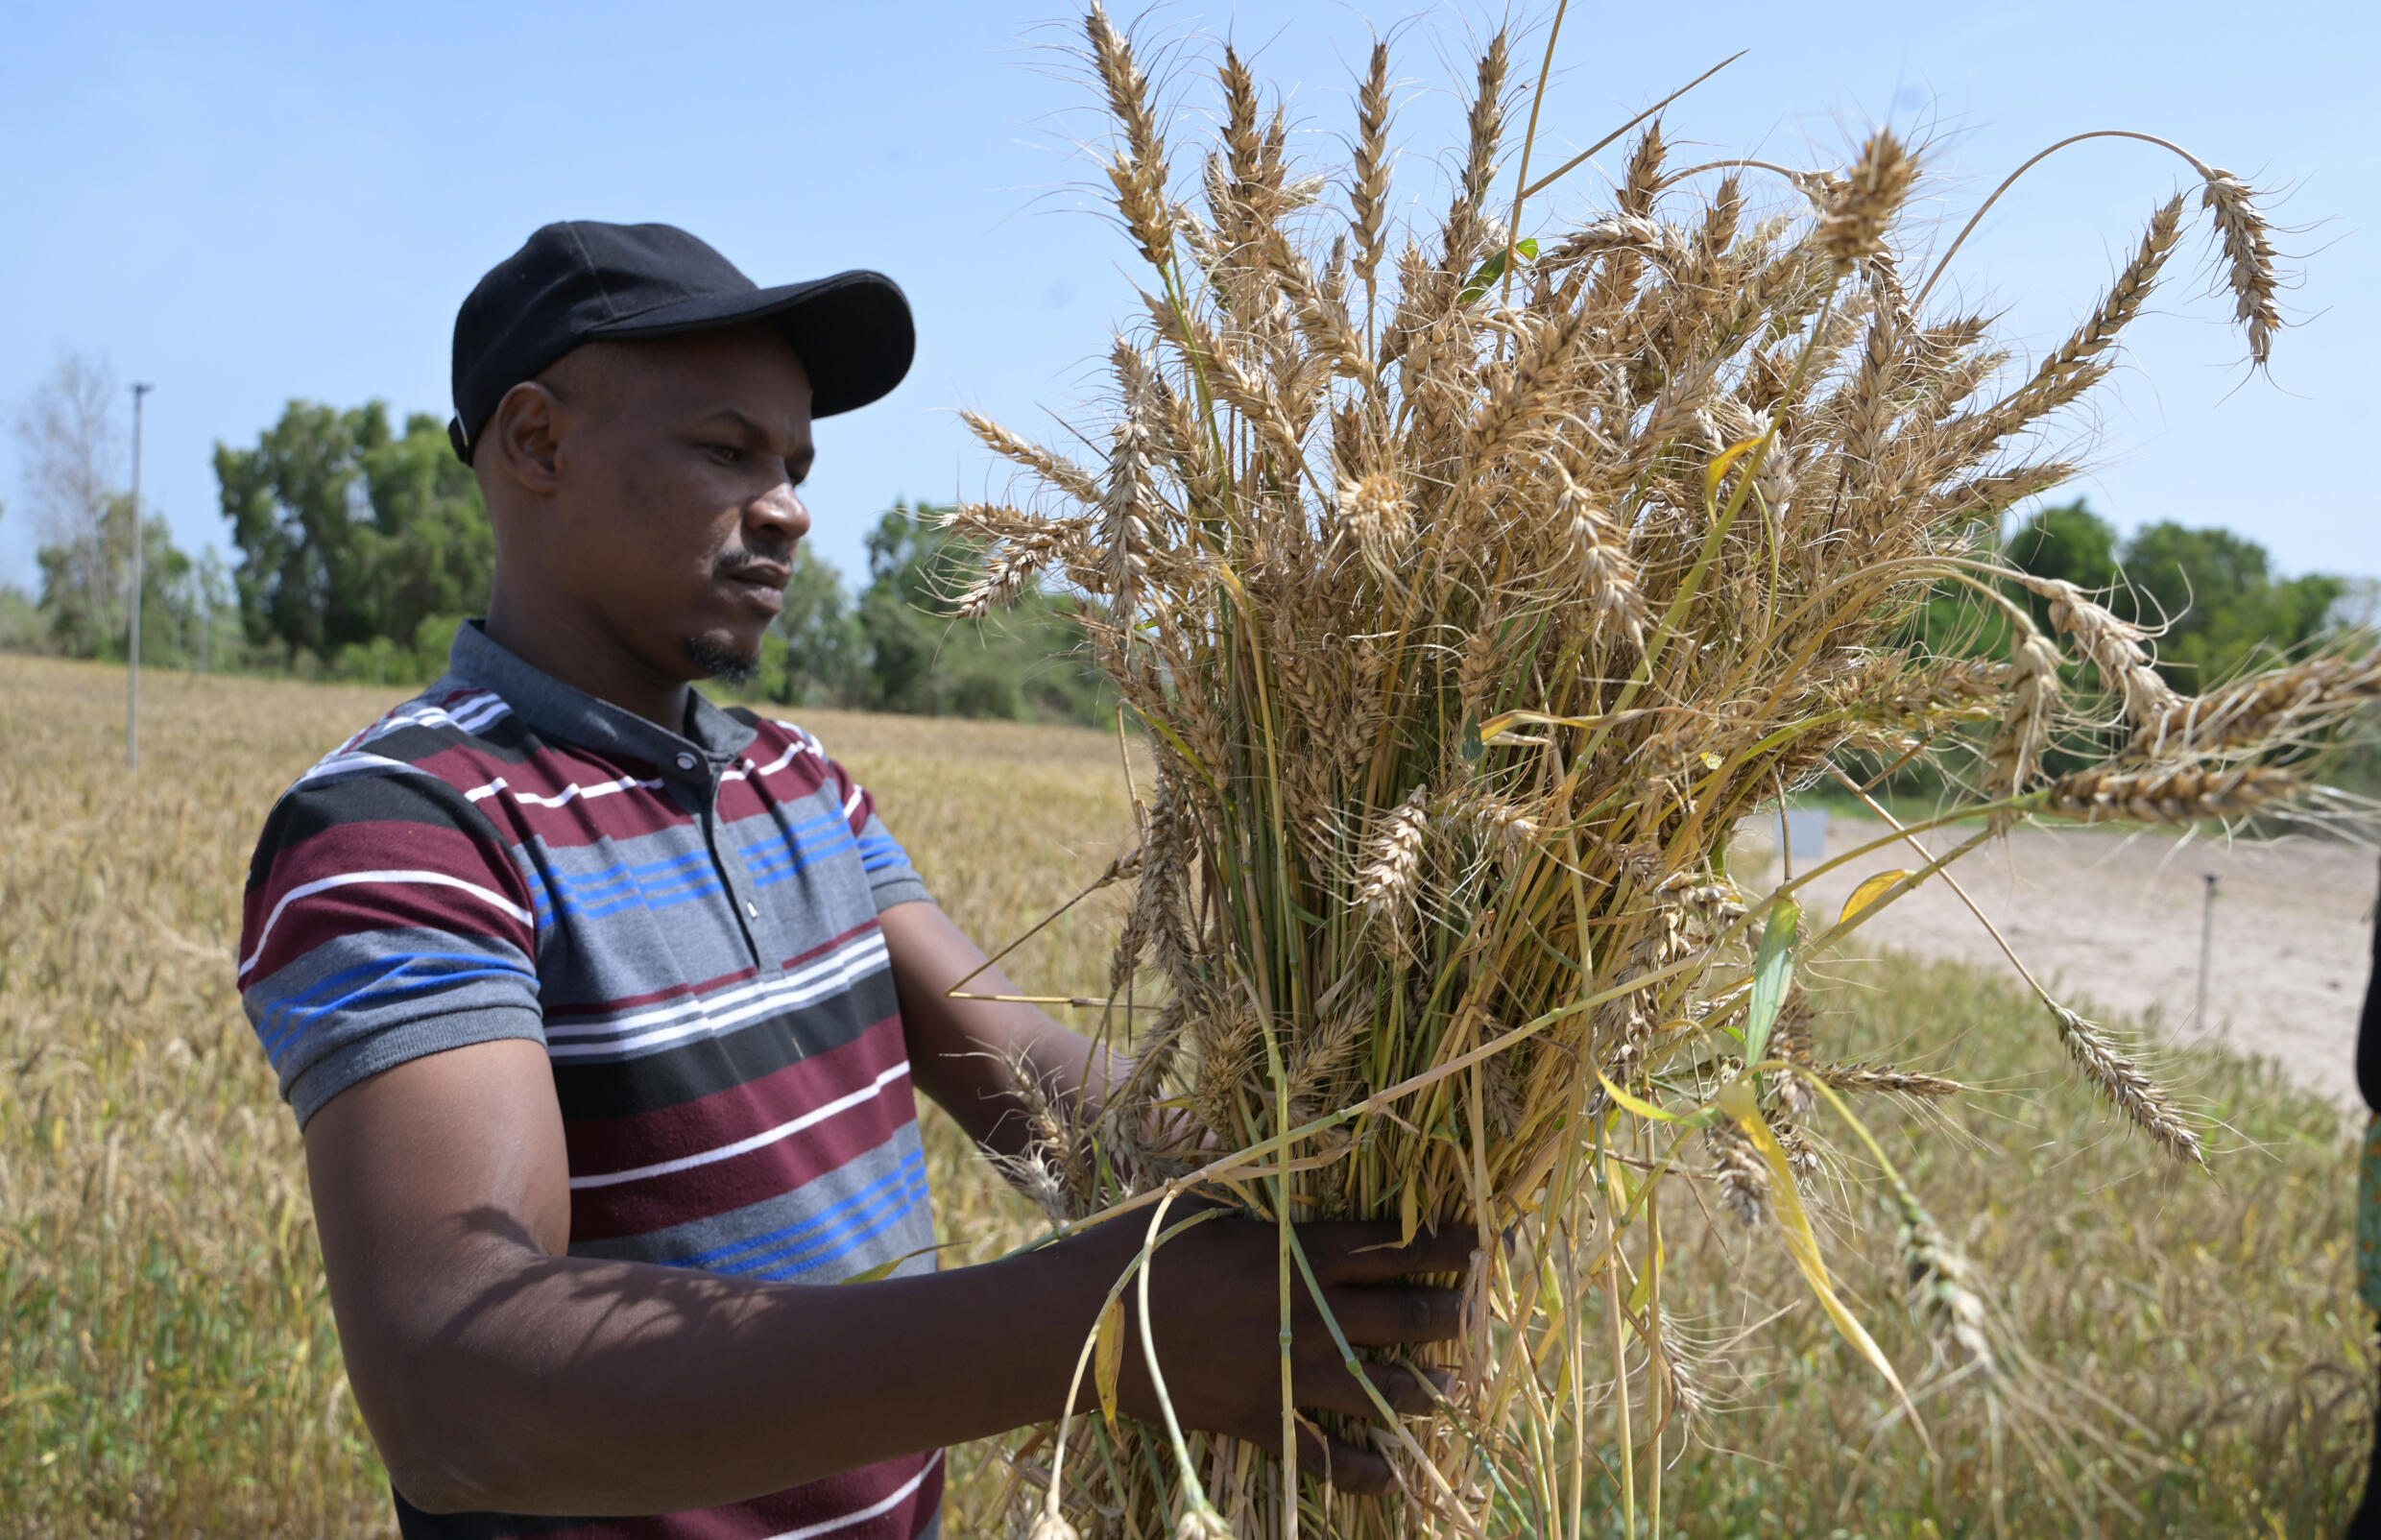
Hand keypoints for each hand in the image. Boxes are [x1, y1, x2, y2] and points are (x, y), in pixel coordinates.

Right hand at [1063, 1211, 1475, 1494]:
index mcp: (1294, 1252)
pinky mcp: (1260, 1418)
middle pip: (1401, 1316)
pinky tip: (1391, 1475)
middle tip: (1474, 1315)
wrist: (1082, 1324)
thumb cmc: (1136, 1248)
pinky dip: (1361, 1469)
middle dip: (1447, 1316)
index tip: (1483, 1244)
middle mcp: (1304, 1313)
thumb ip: (1258, 1194)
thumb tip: (1291, 1161)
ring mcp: (1286, 1372)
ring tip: (1451, 1390)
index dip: (1442, 1245)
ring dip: (1422, 1389)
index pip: (1389, 1247)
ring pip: (1378, 1386)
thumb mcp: (1202, 1201)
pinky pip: (1324, 1453)